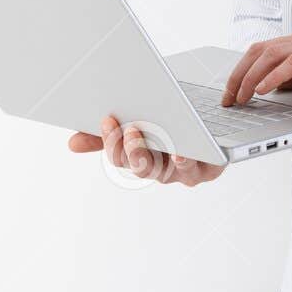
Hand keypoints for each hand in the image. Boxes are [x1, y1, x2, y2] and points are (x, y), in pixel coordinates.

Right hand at [67, 115, 225, 186]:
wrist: (219, 127)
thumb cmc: (177, 126)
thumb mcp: (141, 124)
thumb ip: (109, 135)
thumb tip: (72, 143)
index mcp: (142, 158)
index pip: (120, 157)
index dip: (111, 141)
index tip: (107, 119)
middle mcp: (162, 170)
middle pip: (140, 166)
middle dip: (131, 148)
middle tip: (128, 128)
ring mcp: (185, 172)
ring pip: (165, 171)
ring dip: (158, 155)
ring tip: (151, 139)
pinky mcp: (209, 169)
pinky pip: (196, 170)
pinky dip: (186, 162)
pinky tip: (179, 151)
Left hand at [222, 25, 291, 106]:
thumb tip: (277, 86)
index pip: (264, 51)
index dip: (243, 70)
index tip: (232, 91)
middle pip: (258, 51)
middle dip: (237, 75)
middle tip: (226, 98)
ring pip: (269, 55)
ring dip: (249, 78)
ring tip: (238, 98)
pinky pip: (291, 63)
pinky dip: (273, 77)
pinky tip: (263, 90)